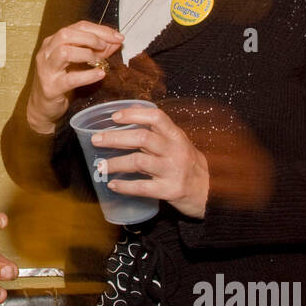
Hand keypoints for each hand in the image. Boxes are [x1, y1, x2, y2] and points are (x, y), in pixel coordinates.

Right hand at [26, 21, 123, 133]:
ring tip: (99, 61)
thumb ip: (98, 51)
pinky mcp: (51, 87)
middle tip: (105, 46)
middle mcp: (47, 52)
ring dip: (86, 54)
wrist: (43, 107)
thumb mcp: (79, 63)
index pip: (77, 27)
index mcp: (53, 42)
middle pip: (67, 34)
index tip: (117, 36)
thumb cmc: (61, 82)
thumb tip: (117, 41)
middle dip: (91, 38)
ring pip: (64, 52)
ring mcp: (47, 70)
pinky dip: (88, 75)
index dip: (100, 30)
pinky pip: (70, 79)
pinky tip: (100, 74)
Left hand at [92, 105, 209, 218]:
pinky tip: (113, 185)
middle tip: (96, 140)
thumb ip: (157, 133)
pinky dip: (125, 186)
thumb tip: (128, 116)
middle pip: (142, 138)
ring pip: (139, 162)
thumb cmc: (188, 165)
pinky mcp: (170, 190)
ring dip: (116, 163)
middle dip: (115, 138)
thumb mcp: (178, 144)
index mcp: (176, 136)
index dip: (133, 114)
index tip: (114, 117)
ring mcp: (173, 171)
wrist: (209, 192)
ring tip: (100, 166)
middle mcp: (175, 150)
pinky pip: (142, 187)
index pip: (156, 117)